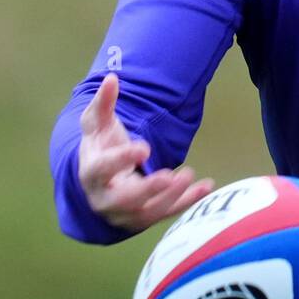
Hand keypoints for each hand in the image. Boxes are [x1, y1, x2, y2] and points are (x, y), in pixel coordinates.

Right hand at [77, 72, 214, 232]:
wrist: (100, 181)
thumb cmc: (100, 147)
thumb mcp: (97, 125)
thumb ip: (103, 103)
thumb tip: (111, 78)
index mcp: (91, 173)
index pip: (102, 169)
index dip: (121, 160)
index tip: (144, 147)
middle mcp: (105, 198)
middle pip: (123, 199)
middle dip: (147, 189)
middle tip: (169, 175)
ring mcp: (125, 214)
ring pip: (148, 211)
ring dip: (172, 196)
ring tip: (190, 175)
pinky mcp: (144, 219)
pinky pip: (167, 214)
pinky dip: (187, 202)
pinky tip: (206, 186)